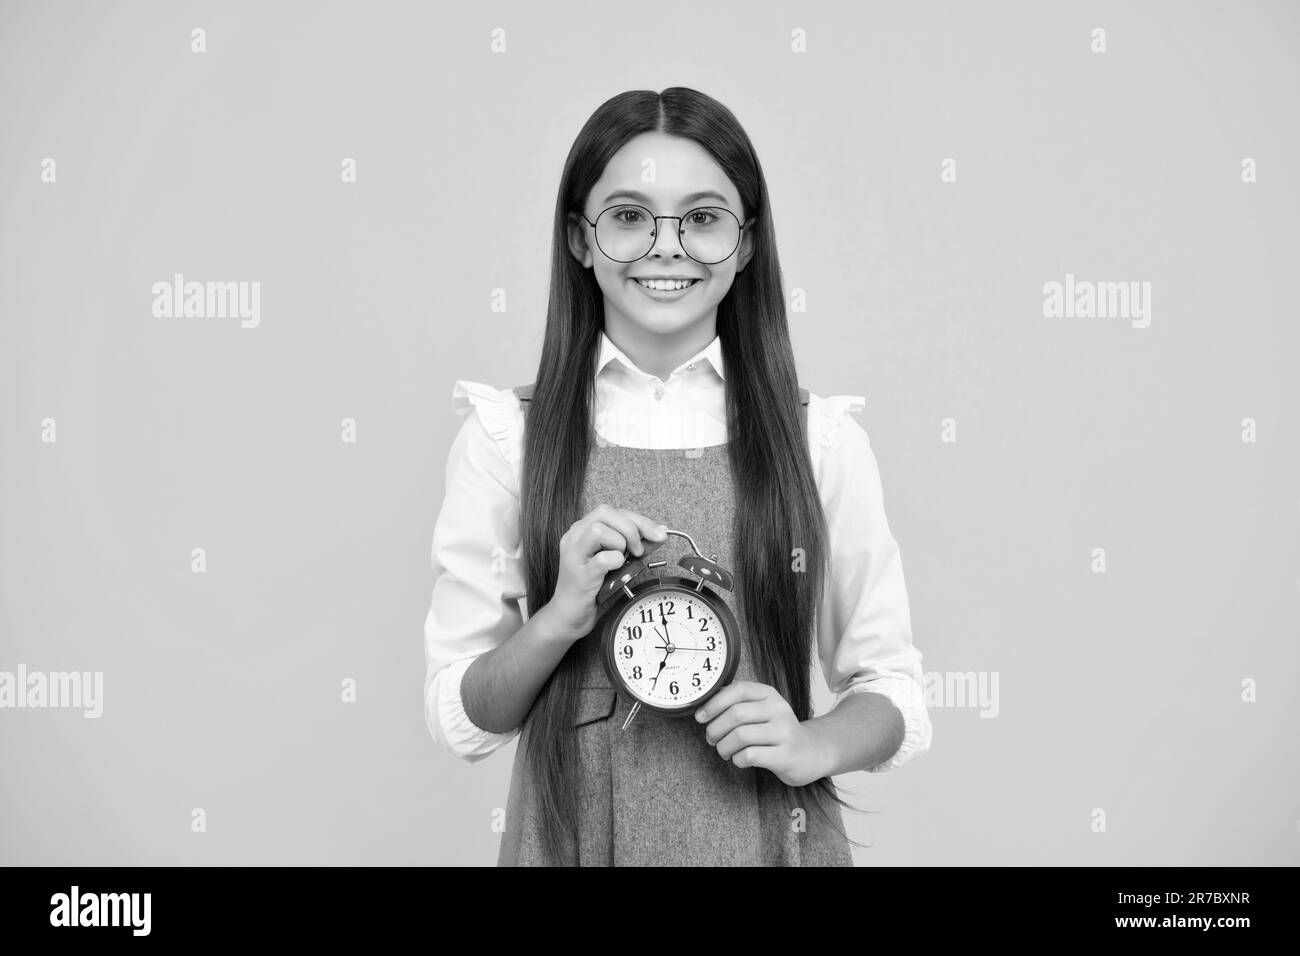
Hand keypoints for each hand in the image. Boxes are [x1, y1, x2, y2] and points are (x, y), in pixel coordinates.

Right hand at [545, 504, 667, 643]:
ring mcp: (574, 554)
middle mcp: (574, 537)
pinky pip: (603, 559)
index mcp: (583, 530)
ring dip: (620, 544)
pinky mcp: (579, 574)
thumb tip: (659, 533)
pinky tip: (615, 570)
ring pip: (599, 530)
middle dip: (632, 529)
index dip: (640, 520)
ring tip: (622, 560)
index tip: (659, 534)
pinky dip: (616, 562)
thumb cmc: (592, 589)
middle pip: (605, 513)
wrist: (569, 617)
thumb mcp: (617, 562)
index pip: (613, 512)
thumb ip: (635, 546)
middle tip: (639, 551)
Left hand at [695, 681, 827, 786]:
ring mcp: (784, 732)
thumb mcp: (762, 710)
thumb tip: (704, 704)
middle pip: (735, 714)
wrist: (811, 752)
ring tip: (724, 751)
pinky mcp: (785, 755)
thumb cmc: (778, 731)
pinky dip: (737, 759)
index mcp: (769, 694)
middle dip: (715, 728)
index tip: (700, 716)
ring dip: (724, 746)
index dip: (714, 703)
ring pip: (740, 736)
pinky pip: (750, 755)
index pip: (737, 690)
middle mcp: (778, 710)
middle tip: (711, 738)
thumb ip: (739, 703)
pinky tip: (739, 759)